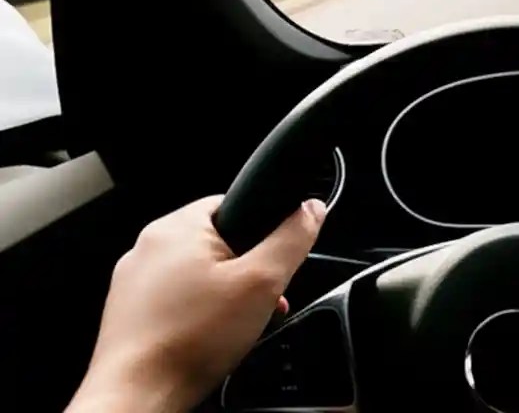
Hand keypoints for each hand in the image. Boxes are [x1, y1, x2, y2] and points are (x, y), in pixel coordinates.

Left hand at [67, 196, 326, 412]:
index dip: (263, 231)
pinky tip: (207, 339)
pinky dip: (197, 315)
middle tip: (258, 301)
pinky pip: (177, 301)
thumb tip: (310, 210)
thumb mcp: (263, 283)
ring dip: (223, 296)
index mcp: (176, 227)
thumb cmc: (189, 341)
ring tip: (233, 326)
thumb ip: (291, 239)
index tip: (272, 261)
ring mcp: (134, 282)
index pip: (233, 203)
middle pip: (218, 244)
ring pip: (197, 275)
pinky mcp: (131, 313)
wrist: (139, 395)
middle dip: (246, 272)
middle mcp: (147, 248)